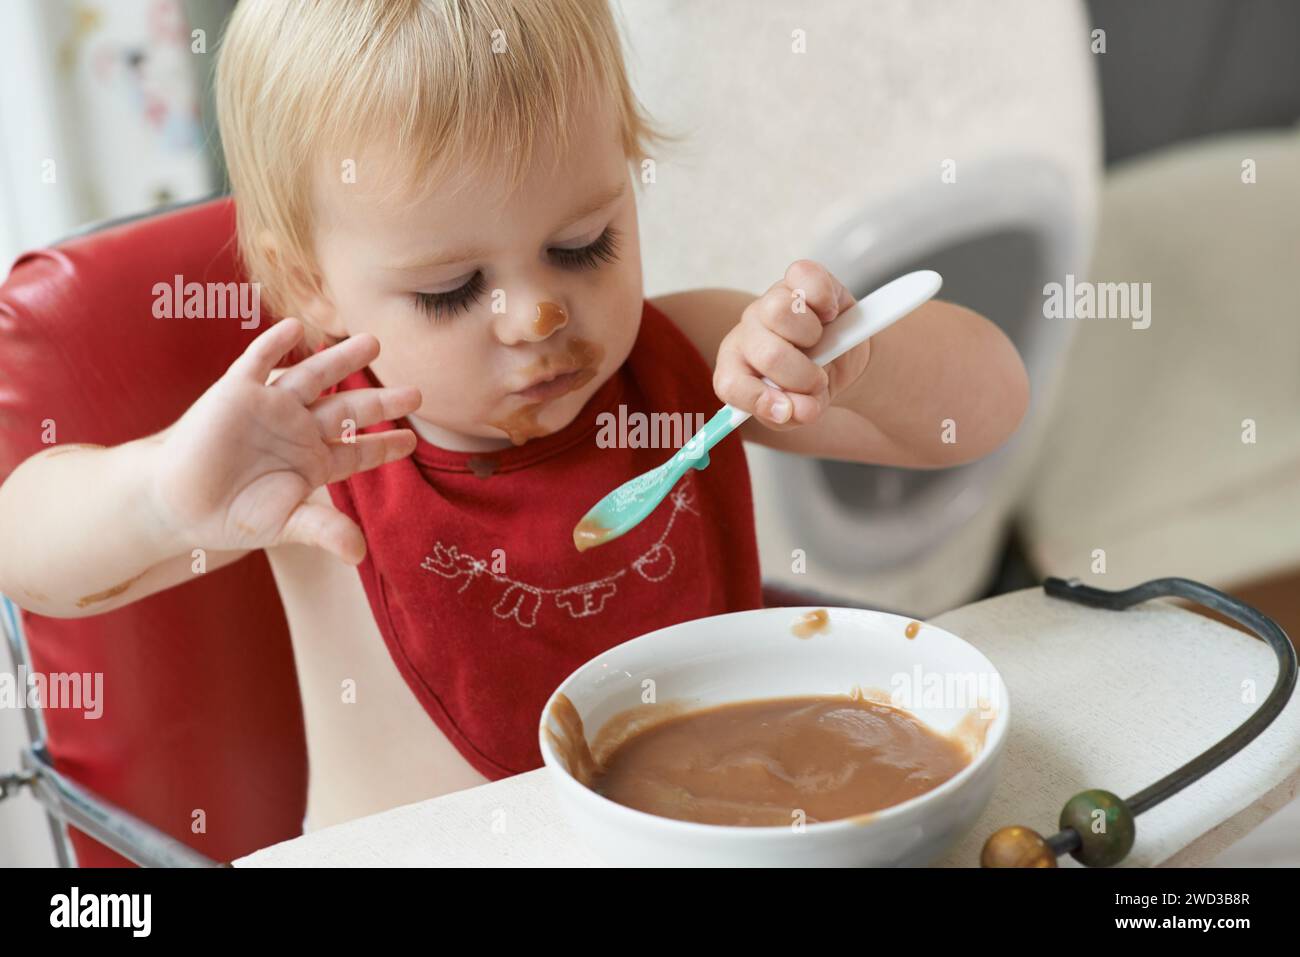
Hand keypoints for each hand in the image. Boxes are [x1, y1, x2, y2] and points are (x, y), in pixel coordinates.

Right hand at [151, 318, 419, 563]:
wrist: (175, 503)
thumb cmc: (230, 514)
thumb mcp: (283, 525)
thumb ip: (323, 530)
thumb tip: (360, 556)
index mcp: (314, 461)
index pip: (359, 451)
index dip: (386, 446)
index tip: (413, 442)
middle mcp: (299, 429)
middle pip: (349, 410)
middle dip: (381, 402)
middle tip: (417, 393)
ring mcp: (270, 408)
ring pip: (314, 377)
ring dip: (341, 359)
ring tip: (372, 342)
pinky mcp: (236, 393)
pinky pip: (258, 363)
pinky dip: (274, 345)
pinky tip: (295, 329)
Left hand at [713, 260, 869, 429]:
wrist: (843, 355)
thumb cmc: (810, 382)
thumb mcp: (800, 409)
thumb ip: (795, 414)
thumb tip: (803, 410)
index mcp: (737, 367)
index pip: (730, 383)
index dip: (759, 400)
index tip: (788, 411)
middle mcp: (748, 331)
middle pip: (767, 353)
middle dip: (801, 375)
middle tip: (817, 379)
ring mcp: (770, 300)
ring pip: (781, 312)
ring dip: (811, 336)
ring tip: (820, 343)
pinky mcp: (797, 278)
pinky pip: (806, 279)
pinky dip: (826, 300)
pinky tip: (830, 314)